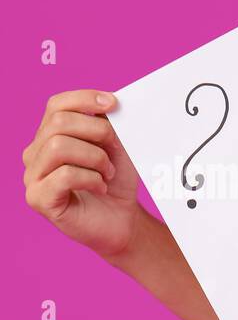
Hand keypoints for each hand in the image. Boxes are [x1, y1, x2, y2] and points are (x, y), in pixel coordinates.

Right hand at [22, 90, 143, 259]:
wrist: (123, 221)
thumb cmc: (115, 182)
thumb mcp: (115, 147)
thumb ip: (106, 123)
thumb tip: (107, 102)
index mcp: (49, 135)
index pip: (56, 105)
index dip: (84, 99)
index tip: (114, 104)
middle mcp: (34, 153)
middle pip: (58, 122)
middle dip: (97, 131)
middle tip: (114, 152)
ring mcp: (32, 176)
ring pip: (58, 146)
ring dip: (95, 158)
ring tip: (107, 173)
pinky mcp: (38, 199)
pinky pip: (63, 175)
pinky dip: (91, 178)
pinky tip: (101, 187)